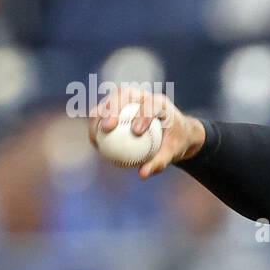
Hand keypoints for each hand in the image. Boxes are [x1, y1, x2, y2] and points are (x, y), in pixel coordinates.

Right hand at [88, 86, 204, 178]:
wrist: (176, 132)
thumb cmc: (176, 142)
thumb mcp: (173, 153)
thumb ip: (159, 161)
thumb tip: (142, 175)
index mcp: (160, 103)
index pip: (151, 105)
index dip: (143, 115)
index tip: (136, 131)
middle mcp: (144, 96)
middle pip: (125, 94)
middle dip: (113, 107)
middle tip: (107, 127)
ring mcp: (130, 97)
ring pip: (111, 100)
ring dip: (99, 114)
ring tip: (93, 135)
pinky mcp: (120, 103)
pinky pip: (105, 110)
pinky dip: (98, 122)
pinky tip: (93, 140)